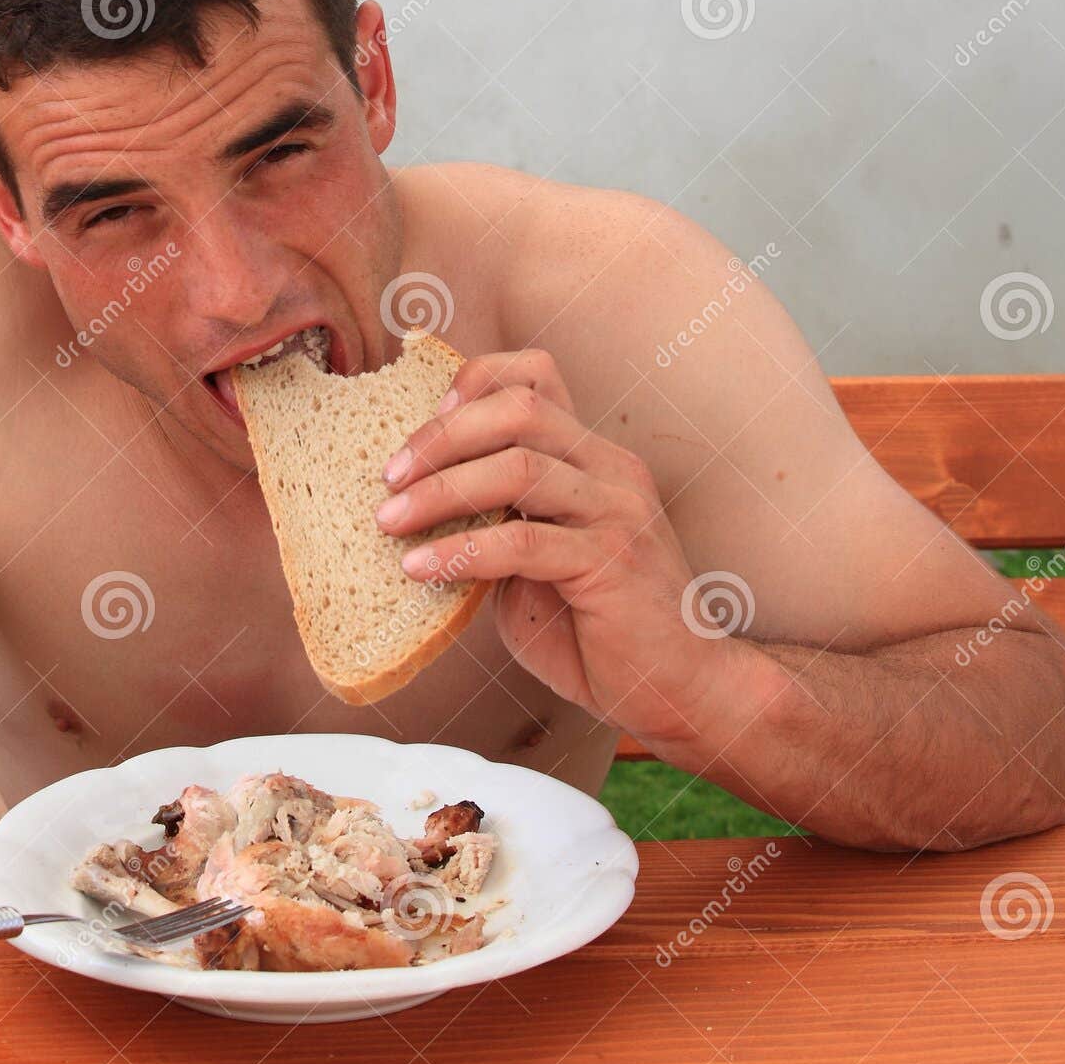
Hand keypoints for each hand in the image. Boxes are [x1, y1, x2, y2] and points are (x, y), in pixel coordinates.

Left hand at [376, 347, 737, 749]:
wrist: (675, 687)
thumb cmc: (597, 627)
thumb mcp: (534, 560)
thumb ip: (494, 523)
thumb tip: (410, 507)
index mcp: (592, 457)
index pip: (537, 376)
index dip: (473, 384)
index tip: (421, 425)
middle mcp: (610, 470)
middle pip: (519, 409)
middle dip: (441, 436)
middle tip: (389, 477)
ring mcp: (616, 512)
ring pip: (518, 467)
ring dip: (440, 491)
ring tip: (390, 521)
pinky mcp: (611, 562)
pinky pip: (522, 541)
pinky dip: (460, 551)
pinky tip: (420, 569)